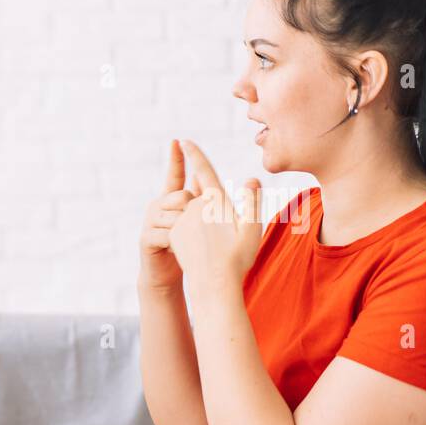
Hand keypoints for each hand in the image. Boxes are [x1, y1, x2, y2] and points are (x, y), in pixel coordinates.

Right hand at [138, 139, 198, 293]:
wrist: (166, 277)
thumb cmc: (187, 249)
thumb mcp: (196, 223)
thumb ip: (202, 201)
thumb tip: (209, 178)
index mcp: (171, 201)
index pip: (175, 175)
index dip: (177, 158)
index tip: (178, 140)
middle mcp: (157, 206)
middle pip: (180, 195)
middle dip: (192, 210)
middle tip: (192, 229)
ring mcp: (150, 222)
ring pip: (175, 215)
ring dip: (186, 230)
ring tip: (184, 243)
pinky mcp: (146, 238)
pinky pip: (167, 234)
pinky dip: (177, 244)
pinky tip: (177, 252)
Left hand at [168, 140, 262, 295]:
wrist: (213, 284)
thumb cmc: (238, 258)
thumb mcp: (252, 228)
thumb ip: (251, 202)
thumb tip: (251, 178)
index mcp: (214, 202)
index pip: (203, 171)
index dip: (195, 155)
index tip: (183, 140)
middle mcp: (194, 207)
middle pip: (204, 199)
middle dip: (213, 212)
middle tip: (224, 238)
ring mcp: (182, 221)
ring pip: (195, 214)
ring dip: (205, 225)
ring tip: (215, 246)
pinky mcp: (174, 234)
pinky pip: (186, 228)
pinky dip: (196, 235)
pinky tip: (204, 251)